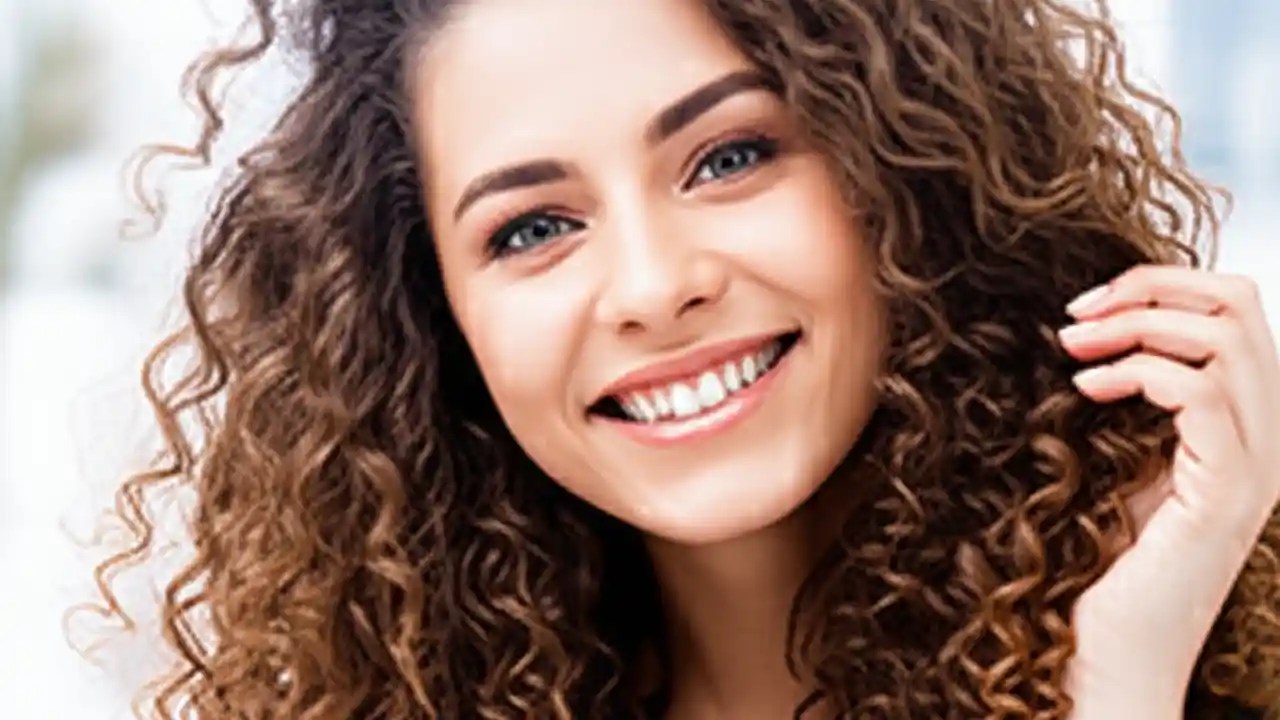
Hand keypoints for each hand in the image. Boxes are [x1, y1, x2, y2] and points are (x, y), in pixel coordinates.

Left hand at [1055, 265, 1279, 717]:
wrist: (1111, 650)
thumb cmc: (1105, 564)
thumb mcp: (1121, 457)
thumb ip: (1133, 397)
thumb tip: (1092, 331)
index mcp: (1244, 422)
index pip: (1233, 311)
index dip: (1159, 286)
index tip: (1084, 308)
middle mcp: (1264, 437)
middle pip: (1238, 304)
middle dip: (1149, 287)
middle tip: (1075, 318)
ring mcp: (1255, 465)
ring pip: (1224, 338)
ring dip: (1137, 325)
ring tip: (1072, 349)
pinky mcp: (1226, 493)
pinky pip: (1202, 395)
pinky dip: (1139, 373)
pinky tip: (1087, 391)